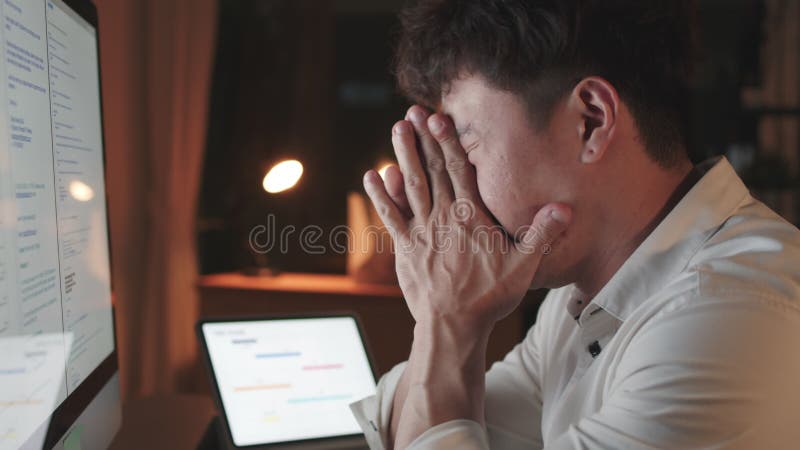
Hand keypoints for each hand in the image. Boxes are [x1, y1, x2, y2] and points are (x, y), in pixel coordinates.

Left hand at [363, 105, 571, 333]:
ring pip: (410, 185)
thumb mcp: (523, 266)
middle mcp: (443, 217)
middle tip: (414, 112)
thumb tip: (564, 208)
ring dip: (403, 155)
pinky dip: (380, 194)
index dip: (449, 142)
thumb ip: (540, 234)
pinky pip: (389, 215)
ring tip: (398, 129)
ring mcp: (420, 231)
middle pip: (432, 170)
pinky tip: (372, 175)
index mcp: (471, 217)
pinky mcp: (404, 247)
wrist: (453, 325)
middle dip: (424, 139)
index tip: (439, 118)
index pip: (460, 171)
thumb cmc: (489, 297)